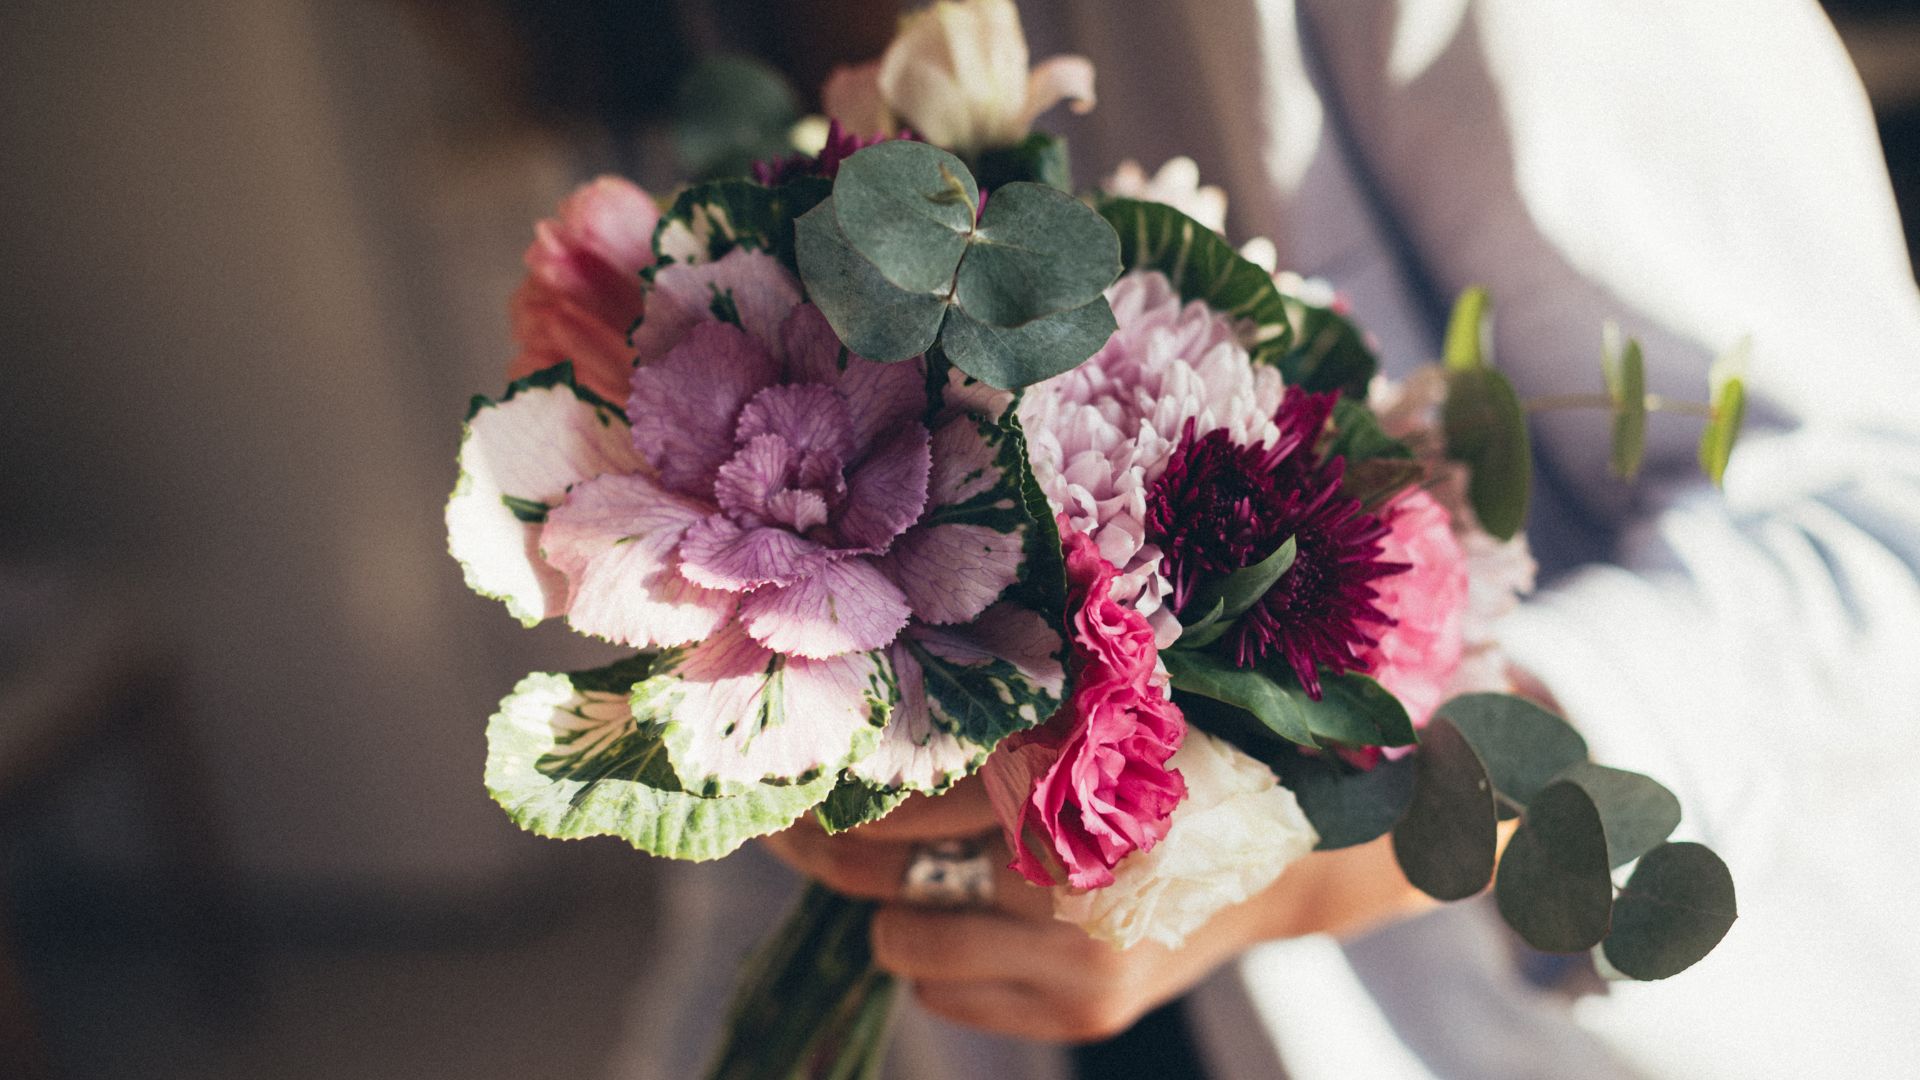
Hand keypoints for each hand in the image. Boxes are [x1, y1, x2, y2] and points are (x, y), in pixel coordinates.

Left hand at [761, 778, 1434, 1042]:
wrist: (1277, 860)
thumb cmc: (1166, 764)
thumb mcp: (1096, 716)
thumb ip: (1000, 715)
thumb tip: (858, 710)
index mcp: (1071, 779)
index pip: (910, 793)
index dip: (836, 787)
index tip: (785, 777)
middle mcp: (1070, 878)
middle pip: (887, 871)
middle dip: (832, 850)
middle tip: (795, 829)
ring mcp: (1076, 962)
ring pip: (902, 942)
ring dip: (898, 909)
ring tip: (930, 875)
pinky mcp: (1080, 1017)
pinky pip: (943, 996)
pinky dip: (941, 958)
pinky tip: (981, 923)